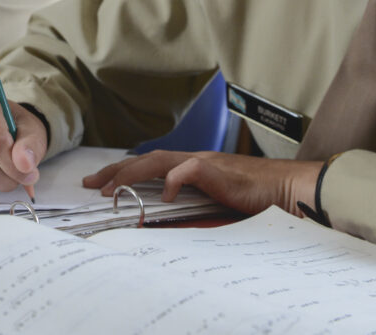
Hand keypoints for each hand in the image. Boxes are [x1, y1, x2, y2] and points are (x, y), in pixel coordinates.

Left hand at [83, 151, 324, 216]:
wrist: (284, 188)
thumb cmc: (254, 196)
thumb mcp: (215, 201)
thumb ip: (191, 204)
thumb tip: (163, 216)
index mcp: (192, 166)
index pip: (150, 164)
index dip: (123, 172)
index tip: (100, 184)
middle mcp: (194, 159)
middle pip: (146, 159)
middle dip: (116, 171)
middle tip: (91, 184)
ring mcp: (205, 162)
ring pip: (160, 160)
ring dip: (133, 173)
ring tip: (112, 188)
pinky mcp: (218, 171)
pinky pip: (188, 170)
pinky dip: (173, 180)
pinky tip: (163, 194)